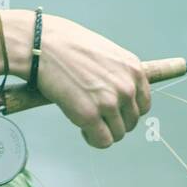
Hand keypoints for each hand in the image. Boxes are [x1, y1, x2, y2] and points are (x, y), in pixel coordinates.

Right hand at [11, 12, 150, 148]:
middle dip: (114, 122)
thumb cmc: (68, 45)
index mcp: (134, 69)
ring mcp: (109, 103)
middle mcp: (126, 87)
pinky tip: (82, 128)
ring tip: (87, 120)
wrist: (43, 46)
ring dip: (103, 132)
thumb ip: (118, 74)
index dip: (126, 111)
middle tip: (96, 116)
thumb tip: (118, 96)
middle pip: (131, 121)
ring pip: (118, 134)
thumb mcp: (107, 53)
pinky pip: (103, 141)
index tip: (112, 110)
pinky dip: (93, 139)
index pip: (143, 104)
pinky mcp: (90, 116)